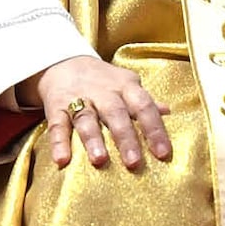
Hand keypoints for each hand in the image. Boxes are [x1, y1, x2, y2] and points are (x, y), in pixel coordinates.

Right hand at [33, 54, 170, 171]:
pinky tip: (62, 160)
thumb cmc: (103, 81)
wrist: (63, 62)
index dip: (155, 129)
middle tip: (133, 163)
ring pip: (86, 118)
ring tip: (99, 161)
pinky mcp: (55, 106)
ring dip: (93, 139)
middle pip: (116, 113)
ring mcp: (78, 98)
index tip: (163, 153)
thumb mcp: (126, 85)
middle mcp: (103, 92)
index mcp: (126, 87)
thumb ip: (144, 102)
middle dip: (125, 138)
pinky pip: (57, 124)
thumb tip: (169, 112)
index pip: (144, 106)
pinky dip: (59, 142)